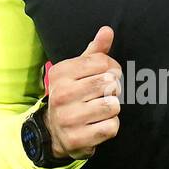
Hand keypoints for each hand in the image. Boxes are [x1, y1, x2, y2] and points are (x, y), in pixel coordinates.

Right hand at [44, 26, 121, 159]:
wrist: (54, 131)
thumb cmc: (72, 95)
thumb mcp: (78, 71)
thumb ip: (95, 52)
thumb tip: (107, 31)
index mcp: (60, 73)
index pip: (102, 62)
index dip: (112, 69)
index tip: (106, 76)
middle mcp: (61, 94)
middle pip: (109, 83)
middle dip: (113, 89)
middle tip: (102, 95)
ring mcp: (68, 118)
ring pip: (113, 105)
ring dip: (112, 108)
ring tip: (99, 110)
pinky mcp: (78, 138)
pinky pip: (111, 127)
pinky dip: (110, 126)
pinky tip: (98, 124)